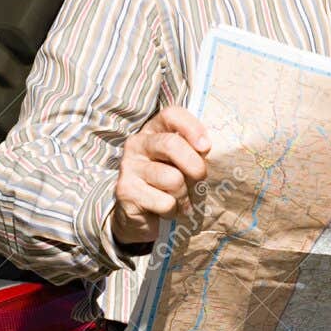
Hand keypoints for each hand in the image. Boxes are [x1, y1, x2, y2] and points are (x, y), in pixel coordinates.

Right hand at [110, 105, 210, 245]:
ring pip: (172, 178)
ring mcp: (128, 167)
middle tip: (201, 178)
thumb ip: (195, 152)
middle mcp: (137, 144)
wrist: (140, 216)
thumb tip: (206, 148)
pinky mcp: (124, 191)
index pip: (171, 114)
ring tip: (180, 199)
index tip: (206, 147)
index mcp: (154, 130)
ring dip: (184, 194)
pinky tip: (166, 210)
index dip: (192, 127)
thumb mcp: (184, 163)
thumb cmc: (170, 184)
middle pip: (172, 144)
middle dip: (195, 165)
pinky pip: (164, 202)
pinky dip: (172, 210)